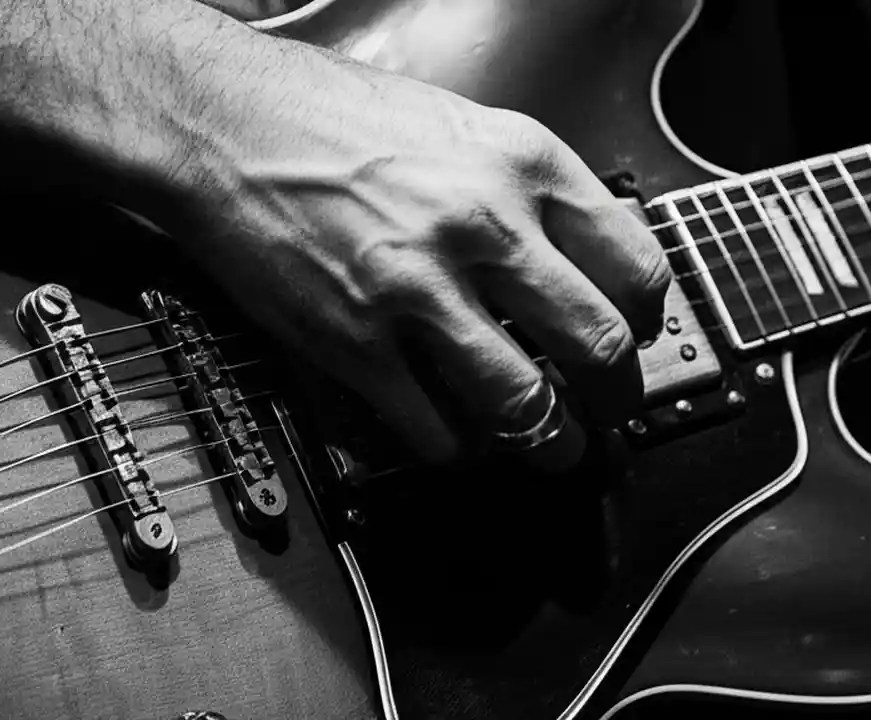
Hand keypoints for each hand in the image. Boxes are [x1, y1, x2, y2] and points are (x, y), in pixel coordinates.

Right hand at [169, 43, 669, 461]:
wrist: (221, 120)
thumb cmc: (330, 116)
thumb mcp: (461, 125)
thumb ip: (527, 190)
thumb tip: (577, 258)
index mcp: (521, 163)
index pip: (635, 262)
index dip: (648, 321)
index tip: (638, 340)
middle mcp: (484, 225)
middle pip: (599, 343)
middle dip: (619, 397)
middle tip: (613, 412)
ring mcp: (420, 289)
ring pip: (527, 402)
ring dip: (553, 443)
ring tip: (556, 451)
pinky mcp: (358, 343)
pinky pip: (435, 429)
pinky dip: (461, 450)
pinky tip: (463, 442)